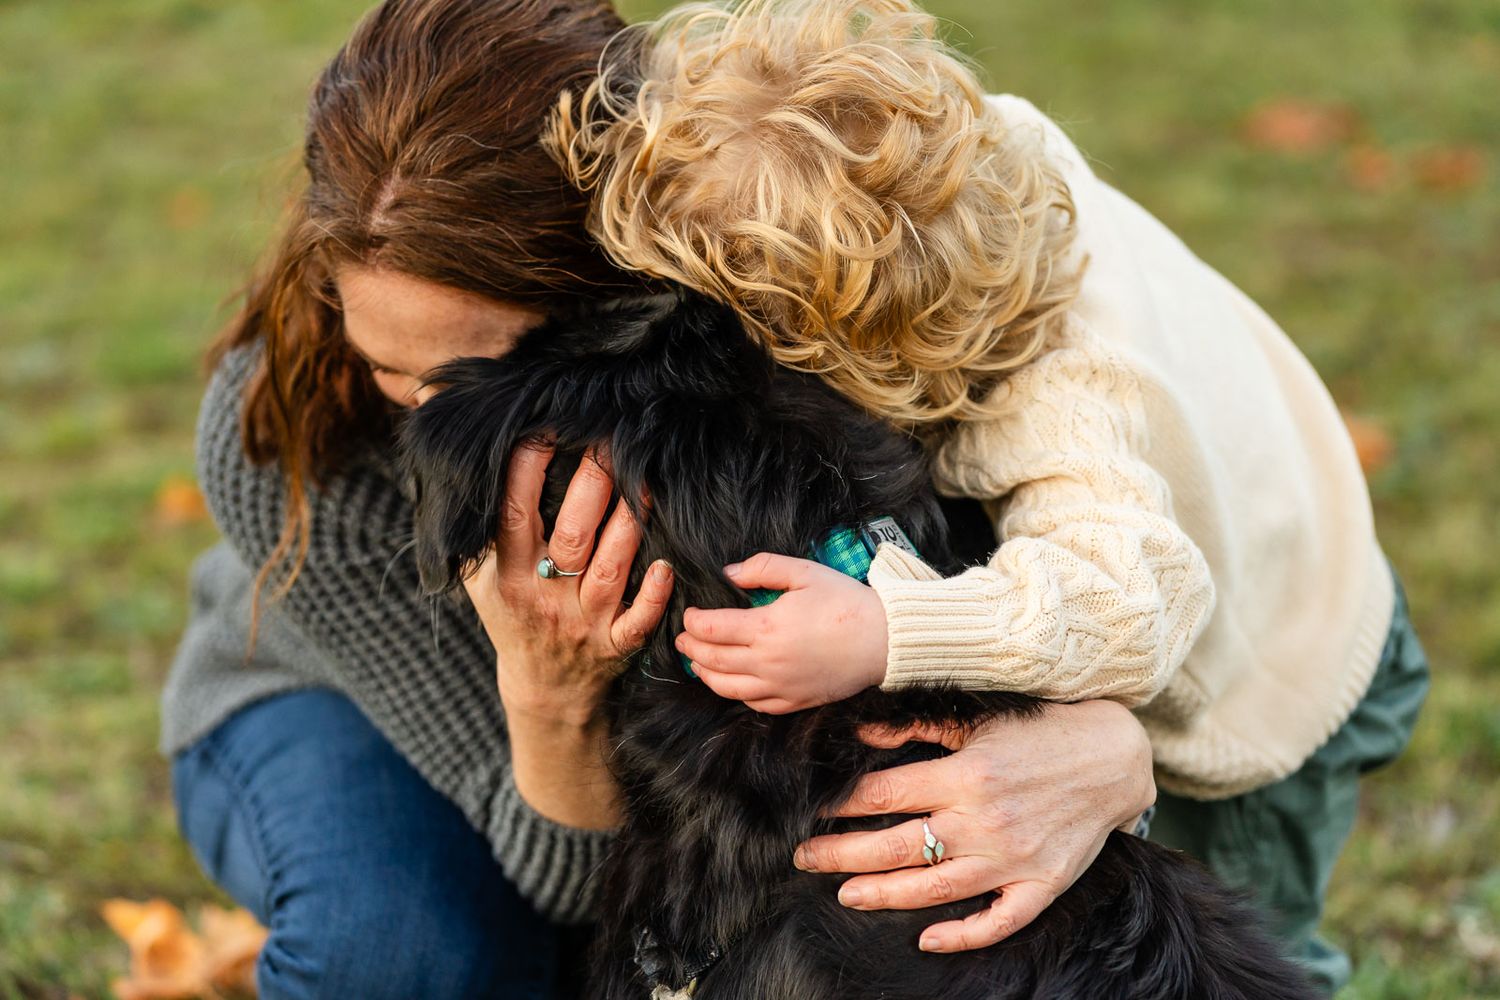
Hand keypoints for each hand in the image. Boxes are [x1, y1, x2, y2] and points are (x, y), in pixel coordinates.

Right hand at [462, 442, 674, 718]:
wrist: (542, 690)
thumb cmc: (512, 616)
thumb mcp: (477, 576)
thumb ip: (471, 524)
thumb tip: (448, 453)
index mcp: (507, 574)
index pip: (514, 515)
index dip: (526, 471)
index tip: (547, 429)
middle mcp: (545, 596)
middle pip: (572, 535)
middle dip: (593, 484)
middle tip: (611, 441)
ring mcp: (584, 622)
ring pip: (609, 568)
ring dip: (630, 524)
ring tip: (647, 480)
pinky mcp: (616, 645)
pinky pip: (637, 621)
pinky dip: (652, 595)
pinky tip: (665, 564)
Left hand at [674, 553, 888, 712]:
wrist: (885, 640)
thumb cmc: (847, 603)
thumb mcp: (804, 572)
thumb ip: (762, 568)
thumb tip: (728, 573)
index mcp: (766, 628)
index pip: (711, 629)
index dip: (693, 622)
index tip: (690, 615)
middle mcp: (768, 663)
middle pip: (712, 660)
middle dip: (691, 648)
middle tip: (683, 638)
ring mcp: (780, 686)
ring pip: (726, 688)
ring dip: (705, 675)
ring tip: (697, 663)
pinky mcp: (795, 701)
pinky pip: (754, 704)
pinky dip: (735, 694)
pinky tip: (732, 683)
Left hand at [791, 700, 1154, 951]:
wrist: (1115, 757)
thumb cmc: (1041, 731)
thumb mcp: (977, 720)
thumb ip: (917, 729)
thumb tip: (861, 732)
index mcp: (966, 775)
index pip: (884, 795)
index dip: (842, 804)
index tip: (813, 810)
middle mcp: (985, 821)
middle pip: (896, 846)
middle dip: (841, 854)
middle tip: (805, 857)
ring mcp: (1013, 859)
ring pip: (934, 889)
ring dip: (884, 894)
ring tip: (846, 893)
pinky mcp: (1041, 885)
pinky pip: (997, 921)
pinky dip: (961, 934)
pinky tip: (927, 939)